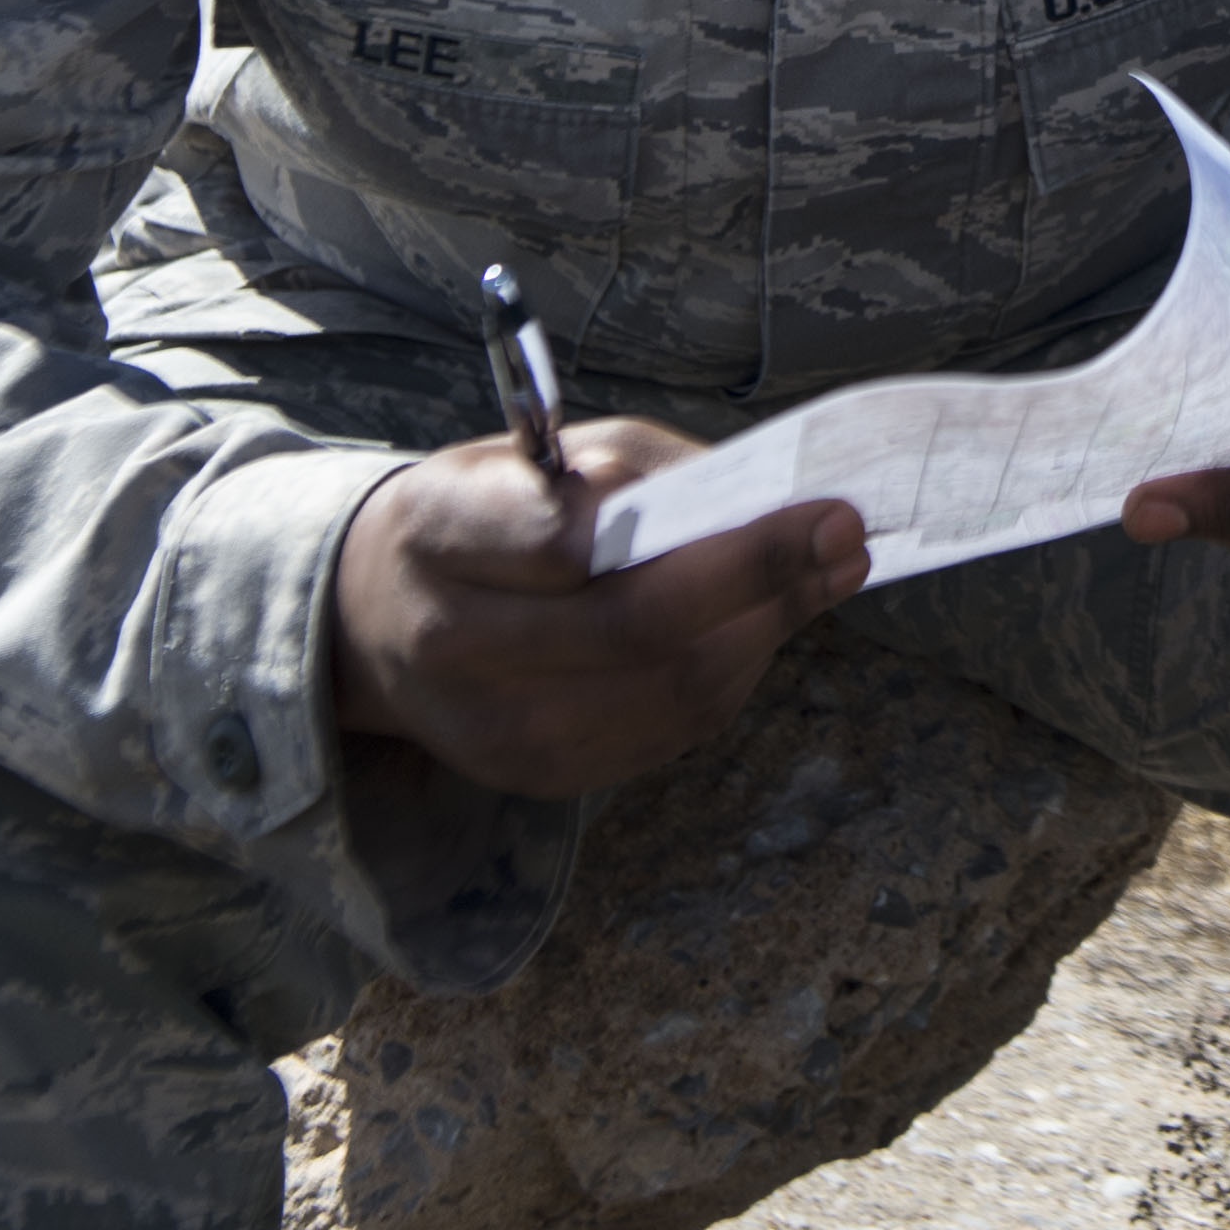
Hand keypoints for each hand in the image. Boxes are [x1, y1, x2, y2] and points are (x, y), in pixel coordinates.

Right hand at [329, 418, 868, 797]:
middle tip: (848, 535)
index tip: (800, 496)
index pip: (559, 542)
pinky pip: (667, 730)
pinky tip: (769, 622)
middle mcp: (455, 644)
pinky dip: (734, 671)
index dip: (685, 524)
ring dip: (767, 627)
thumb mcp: (534, 454)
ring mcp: (495, 727)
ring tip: (831, 571)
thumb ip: (634, 470)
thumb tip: (753, 497)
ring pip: (668, 690)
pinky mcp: (538, 775)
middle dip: (763, 578)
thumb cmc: (483, 517)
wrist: (381, 623)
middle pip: (634, 627)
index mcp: (439, 537)